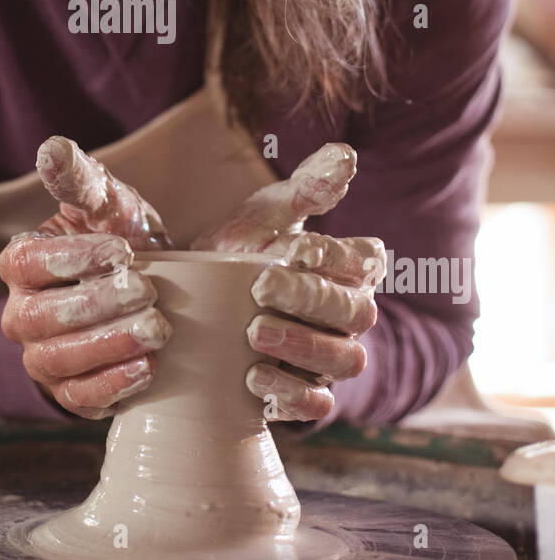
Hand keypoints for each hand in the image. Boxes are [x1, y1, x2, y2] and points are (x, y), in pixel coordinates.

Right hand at [0, 136, 173, 418]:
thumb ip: (84, 180)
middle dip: (97, 305)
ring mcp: (41, 359)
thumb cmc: (124, 242)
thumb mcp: (111, 205)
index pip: (28, 264)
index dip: (73, 259)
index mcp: (21, 263)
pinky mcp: (69, 394)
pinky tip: (148, 369)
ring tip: (157, 329)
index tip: (122, 250)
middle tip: (149, 292)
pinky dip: (113, 385)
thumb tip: (51, 149)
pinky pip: (79, 399)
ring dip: (110, 345)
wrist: (154, 295)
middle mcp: (20, 315)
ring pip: (58, 360)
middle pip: (40, 318)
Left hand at [192, 143, 384, 421]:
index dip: (337, 258)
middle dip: (310, 301)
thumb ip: (306, 188)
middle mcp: (350, 314)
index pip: (365, 263)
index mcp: (351, 268)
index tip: (297, 249)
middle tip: (260, 288)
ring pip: (344, 361)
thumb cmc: (240, 249)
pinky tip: (252, 378)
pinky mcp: (304, 393)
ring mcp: (330, 357)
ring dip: (302, 347)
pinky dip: (290, 393)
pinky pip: (315, 404)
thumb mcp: (266, 214)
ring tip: (254, 331)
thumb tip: (346, 155)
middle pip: (355, 314)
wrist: (194, 298)